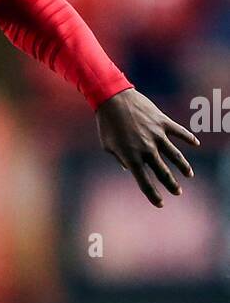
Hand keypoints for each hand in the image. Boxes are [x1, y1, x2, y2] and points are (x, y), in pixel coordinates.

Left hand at [95, 88, 198, 206]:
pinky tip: (195, 144)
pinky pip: (179, 132)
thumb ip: (120, 159)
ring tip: (189, 175)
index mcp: (131, 158)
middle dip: (171, 185)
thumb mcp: (108, 146)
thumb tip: (129, 168)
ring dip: (183, 167)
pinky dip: (189, 138)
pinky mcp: (163, 122)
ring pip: (175, 155)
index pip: (144, 182)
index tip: (161, 204)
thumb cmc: (106, 124)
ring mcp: (157, 135)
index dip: (153, 195)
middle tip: (178, 192)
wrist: (113, 99)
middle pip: (163, 172)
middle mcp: (146, 149)